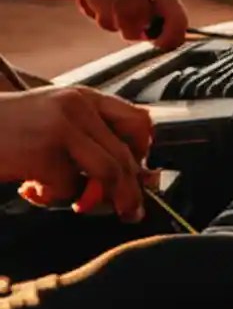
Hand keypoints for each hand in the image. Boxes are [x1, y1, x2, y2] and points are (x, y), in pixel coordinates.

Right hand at [0, 87, 154, 221]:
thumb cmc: (5, 133)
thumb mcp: (53, 125)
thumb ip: (89, 144)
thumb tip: (140, 180)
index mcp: (83, 98)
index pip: (139, 121)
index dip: (144, 152)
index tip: (138, 173)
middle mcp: (77, 107)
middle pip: (126, 155)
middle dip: (130, 190)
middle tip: (129, 211)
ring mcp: (61, 128)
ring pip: (107, 173)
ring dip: (97, 198)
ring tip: (69, 199)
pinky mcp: (43, 152)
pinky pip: (67, 188)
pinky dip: (50, 197)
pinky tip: (28, 187)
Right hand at [73, 0, 188, 50]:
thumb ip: (161, 14)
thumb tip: (172, 41)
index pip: (179, 22)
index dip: (173, 40)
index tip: (162, 45)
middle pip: (151, 32)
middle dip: (141, 34)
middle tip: (129, 16)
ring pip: (129, 33)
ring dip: (119, 26)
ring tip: (113, 5)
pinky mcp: (104, 3)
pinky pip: (108, 26)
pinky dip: (102, 19)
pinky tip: (100, 2)